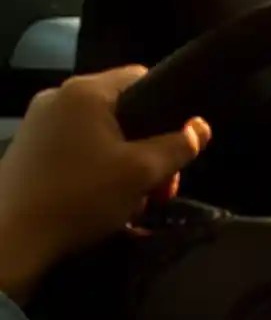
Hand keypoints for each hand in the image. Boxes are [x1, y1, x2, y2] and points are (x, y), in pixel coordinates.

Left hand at [0, 66, 210, 301]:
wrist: (8, 242)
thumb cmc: (80, 197)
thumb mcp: (142, 172)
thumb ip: (179, 146)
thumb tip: (201, 127)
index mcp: (85, 92)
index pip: (142, 77)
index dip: (168, 109)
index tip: (175, 148)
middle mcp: (57, 97)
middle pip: (123, 111)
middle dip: (148, 147)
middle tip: (159, 186)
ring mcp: (36, 124)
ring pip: (100, 133)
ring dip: (124, 163)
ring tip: (130, 200)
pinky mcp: (25, 151)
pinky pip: (75, 148)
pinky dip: (95, 169)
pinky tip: (100, 201)